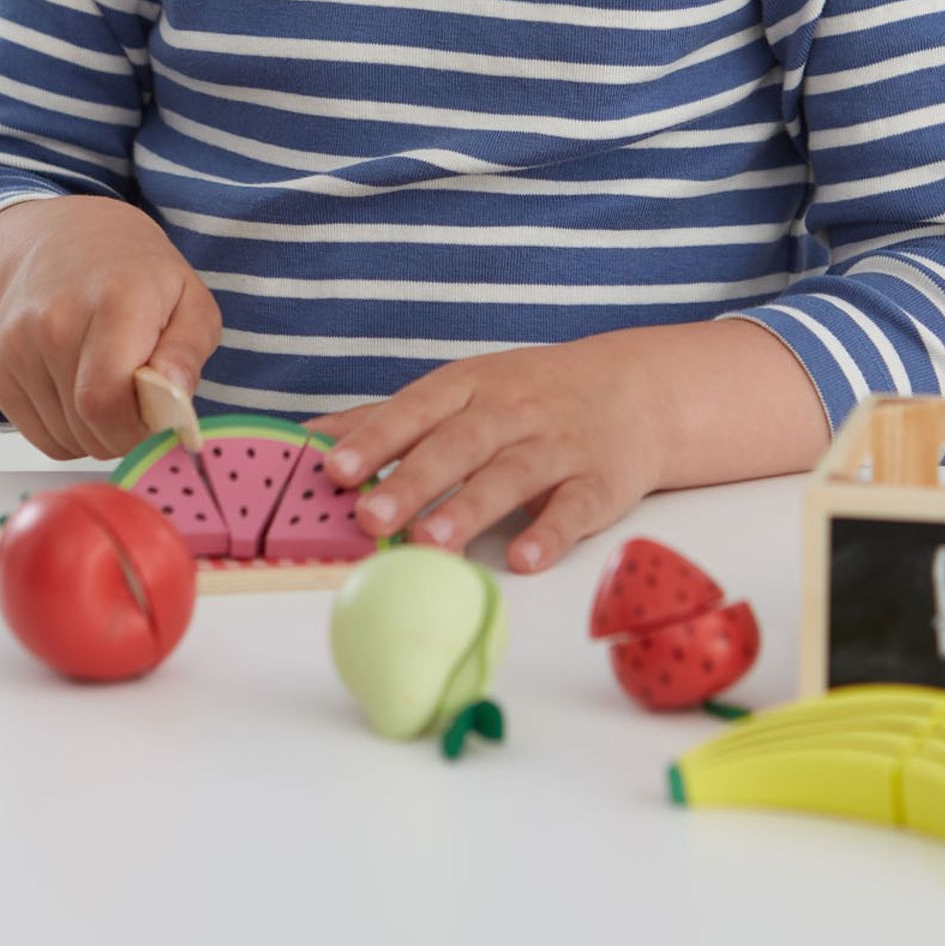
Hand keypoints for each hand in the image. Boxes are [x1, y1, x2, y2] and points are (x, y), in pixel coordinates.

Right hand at [0, 197, 221, 460]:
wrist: (65, 241)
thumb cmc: (136, 276)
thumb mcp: (190, 301)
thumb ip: (187, 355)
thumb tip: (174, 405)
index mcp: (114, 300)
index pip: (107, 400)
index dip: (138, 430)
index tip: (161, 421)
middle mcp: (55, 320)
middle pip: (88, 426)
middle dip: (125, 434)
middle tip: (143, 403)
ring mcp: (19, 344)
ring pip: (66, 440)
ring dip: (98, 434)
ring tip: (113, 386)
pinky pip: (42, 438)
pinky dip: (70, 432)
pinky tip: (83, 390)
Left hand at [314, 333, 671, 573]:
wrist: (637, 386)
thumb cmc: (529, 394)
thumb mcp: (462, 389)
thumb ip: (389, 417)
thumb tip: (307, 435)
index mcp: (471, 387)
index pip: (417, 408)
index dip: (376, 437)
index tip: (334, 468)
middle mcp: (512, 412)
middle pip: (459, 443)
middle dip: (413, 478)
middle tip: (369, 517)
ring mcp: (558, 445)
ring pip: (512, 475)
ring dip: (471, 508)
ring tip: (431, 543)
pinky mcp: (600, 482)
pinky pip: (574, 507)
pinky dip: (550, 533)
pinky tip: (522, 559)